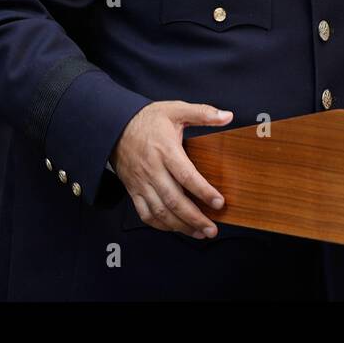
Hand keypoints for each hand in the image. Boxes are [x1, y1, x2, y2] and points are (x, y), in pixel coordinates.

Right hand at [112, 101, 231, 238]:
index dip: (203, 191)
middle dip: (194, 218)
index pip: (186, 175)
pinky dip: (161, 225)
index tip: (219, 202)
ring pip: (160, 211)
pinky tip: (176, 228)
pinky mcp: (133, 190)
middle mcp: (152, 169)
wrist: (115, 126)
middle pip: (174, 200)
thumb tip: (227, 116)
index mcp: (165, 150)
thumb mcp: (176, 109)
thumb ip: (202, 113)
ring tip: (199, 232)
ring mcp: (141, 182)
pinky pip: (145, 213)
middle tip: (212, 229)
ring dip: (180, 226)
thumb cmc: (148, 119)